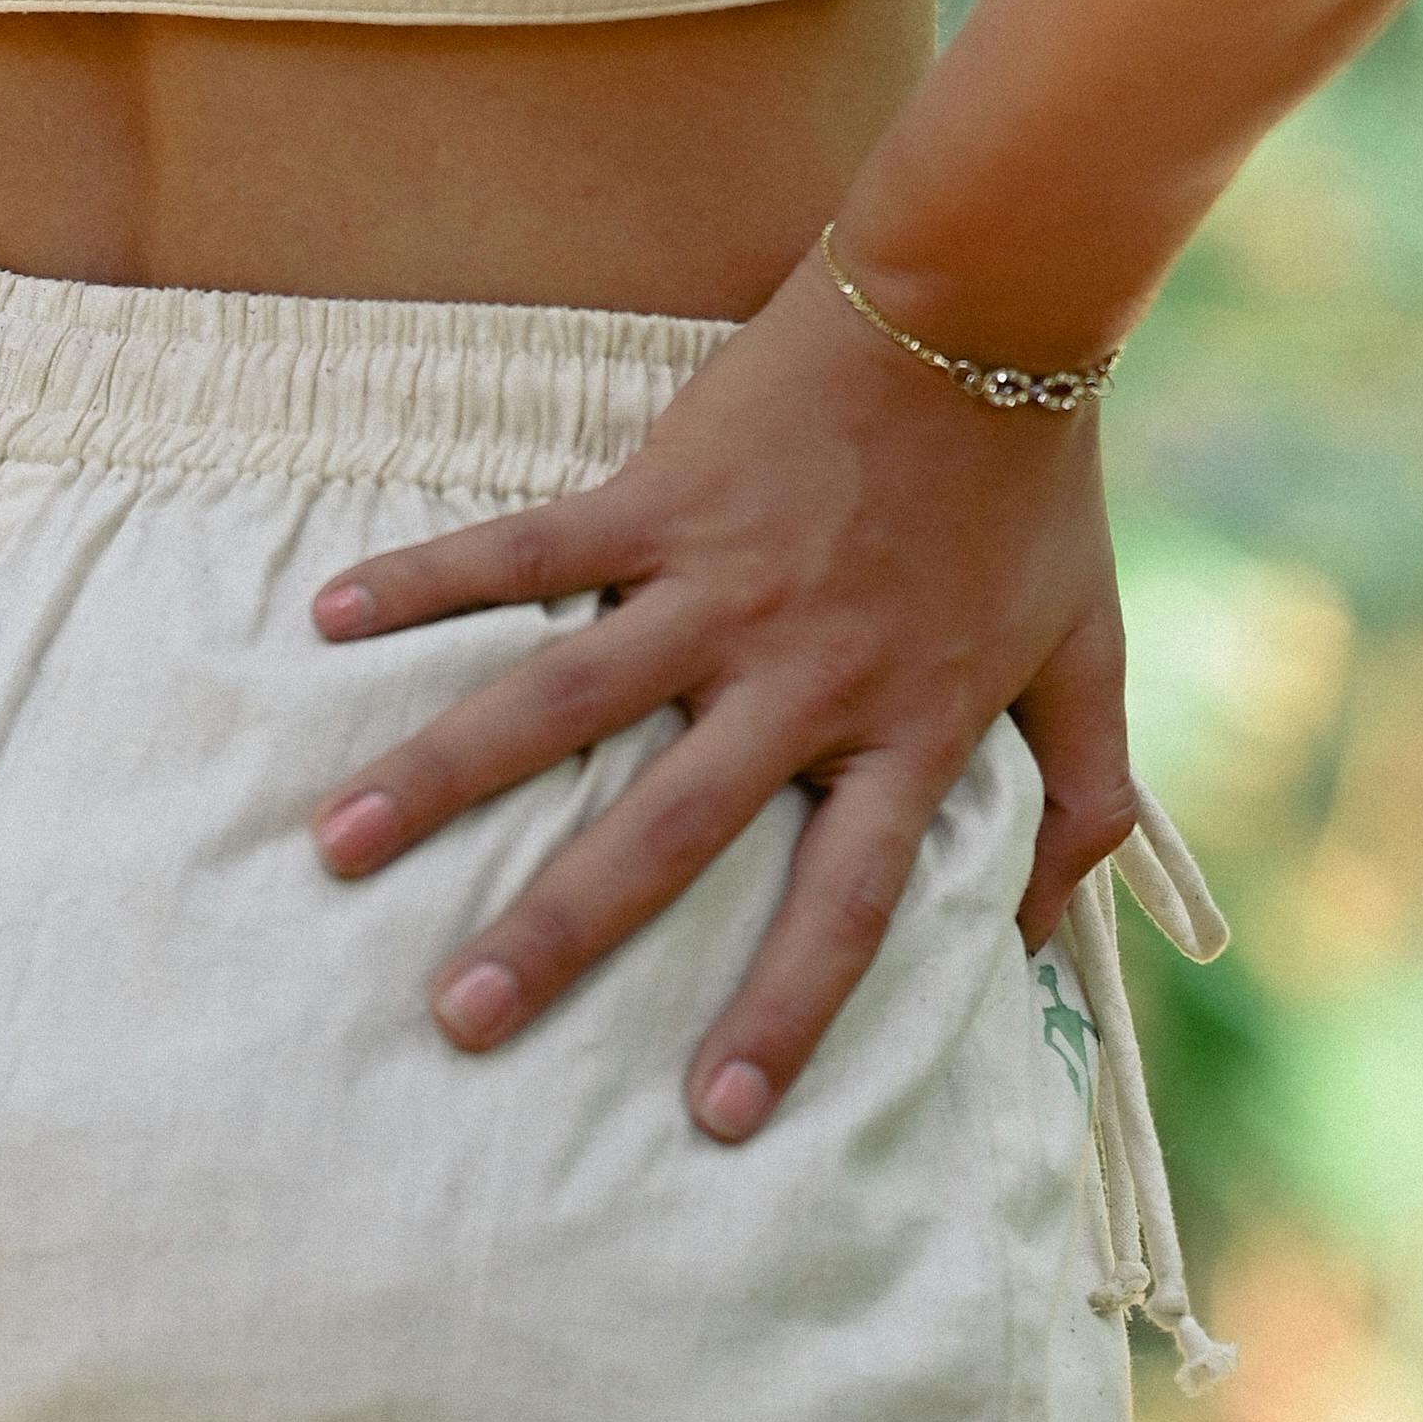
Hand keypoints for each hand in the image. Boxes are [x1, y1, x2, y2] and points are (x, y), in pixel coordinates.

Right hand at [305, 251, 1135, 1138]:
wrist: (983, 302)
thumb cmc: (1035, 485)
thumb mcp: (1091, 653)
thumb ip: (1084, 801)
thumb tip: (1043, 941)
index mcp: (906, 727)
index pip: (842, 904)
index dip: (783, 1013)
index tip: (710, 1119)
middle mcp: (799, 675)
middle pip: (666, 829)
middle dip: (557, 931)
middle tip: (458, 1020)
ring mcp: (717, 582)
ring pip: (564, 699)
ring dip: (445, 773)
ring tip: (341, 843)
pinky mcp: (660, 493)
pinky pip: (525, 547)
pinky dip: (429, 580)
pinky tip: (331, 618)